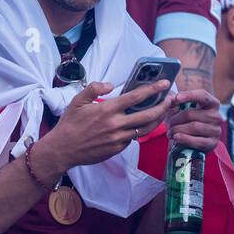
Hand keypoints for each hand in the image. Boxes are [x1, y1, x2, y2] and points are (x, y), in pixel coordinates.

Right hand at [34, 80, 172, 175]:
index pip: (137, 97)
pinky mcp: (117, 149)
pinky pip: (132, 139)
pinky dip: (138, 131)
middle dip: (163, 106)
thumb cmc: (69, 124)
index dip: (153, 89)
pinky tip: (139, 126)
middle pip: (149, 114)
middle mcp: (116, 124)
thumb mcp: (77, 101)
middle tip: (170, 100)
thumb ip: (94, 88)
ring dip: (157, 120)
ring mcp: (118, 138)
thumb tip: (111, 85)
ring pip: (146, 129)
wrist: (62, 149)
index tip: (164, 83)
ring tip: (162, 112)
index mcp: (108, 109)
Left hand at [166, 89, 222, 152]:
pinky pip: (198, 141)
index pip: (203, 95)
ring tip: (170, 132)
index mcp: (211, 103)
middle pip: (191, 114)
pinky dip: (184, 139)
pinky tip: (176, 137)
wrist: (190, 141)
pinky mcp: (213, 143)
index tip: (176, 98)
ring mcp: (216, 130)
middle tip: (167, 124)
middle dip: (175, 119)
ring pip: (194, 127)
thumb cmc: (185, 121)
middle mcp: (216, 116)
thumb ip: (176, 102)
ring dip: (177, 130)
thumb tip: (169, 98)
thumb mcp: (180, 110)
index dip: (189, 95)